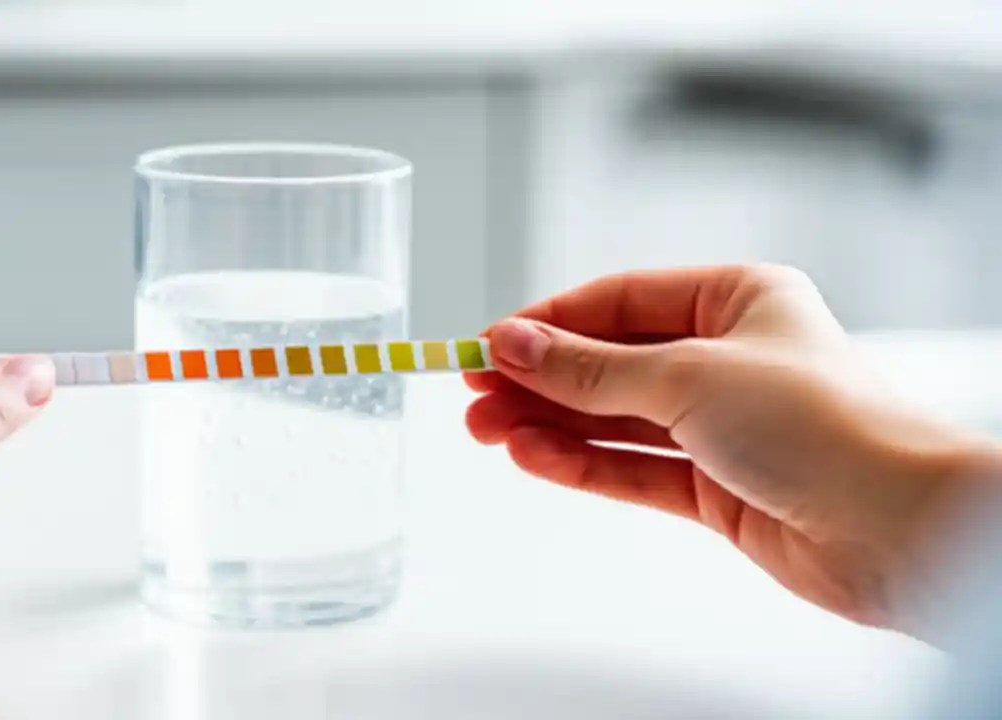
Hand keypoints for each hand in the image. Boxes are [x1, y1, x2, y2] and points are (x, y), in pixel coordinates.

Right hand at [466, 265, 999, 634]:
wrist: (898, 528)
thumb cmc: (827, 426)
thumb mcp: (687, 376)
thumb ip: (590, 369)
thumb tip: (512, 344)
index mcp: (737, 300)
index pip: (618, 301)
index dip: (548, 322)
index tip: (487, 342)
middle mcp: (727, 358)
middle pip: (609, 362)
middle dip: (540, 379)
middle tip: (474, 393)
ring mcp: (719, 425)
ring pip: (614, 419)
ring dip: (550, 424)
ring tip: (487, 429)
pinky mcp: (716, 486)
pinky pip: (633, 468)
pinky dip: (582, 463)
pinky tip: (533, 457)